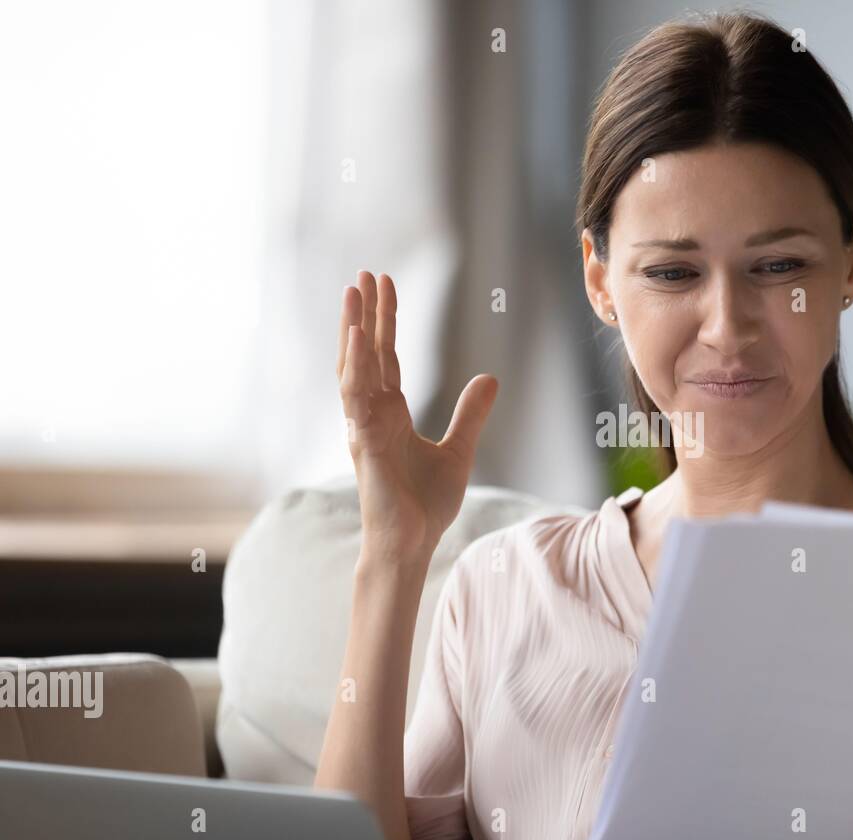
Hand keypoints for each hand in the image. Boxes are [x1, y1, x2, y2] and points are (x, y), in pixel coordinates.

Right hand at [337, 271, 497, 564]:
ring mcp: (364, 426)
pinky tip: (357, 336)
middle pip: (367, 353)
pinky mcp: (364, 441)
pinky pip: (356, 396)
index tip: (385, 286)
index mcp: (389, 414)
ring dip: (353, 328)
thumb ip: (471, 414)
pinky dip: (356, 365)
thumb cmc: (425, 505)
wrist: (411, 543)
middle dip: (366, 314)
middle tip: (364, 273)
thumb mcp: (459, 450)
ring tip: (353, 291)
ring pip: (354, 367)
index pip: (386, 358)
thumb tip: (489, 378)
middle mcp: (371, 414)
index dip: (385, 322)